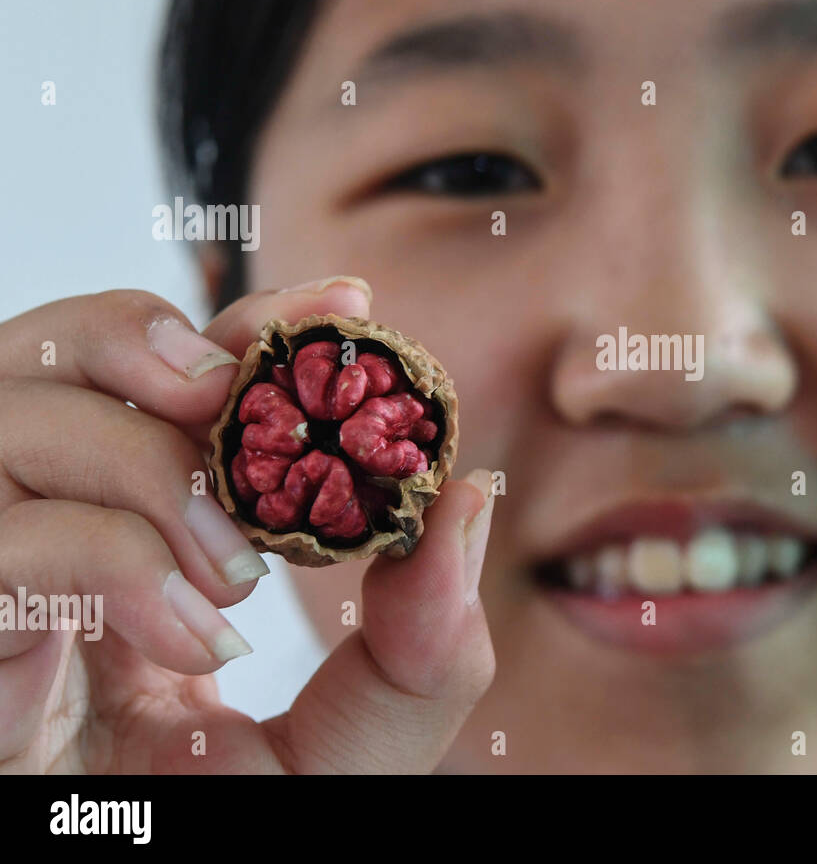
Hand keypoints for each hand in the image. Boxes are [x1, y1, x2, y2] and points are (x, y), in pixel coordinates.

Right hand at [0, 279, 494, 771]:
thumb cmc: (228, 826)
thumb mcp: (357, 742)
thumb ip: (426, 643)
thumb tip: (471, 501)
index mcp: (143, 534)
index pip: (175, 374)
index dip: (255, 321)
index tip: (354, 304)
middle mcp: (48, 534)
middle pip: (56, 353)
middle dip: (155, 344)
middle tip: (241, 402)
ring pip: (8, 417)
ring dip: (141, 459)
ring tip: (237, 567)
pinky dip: (107, 559)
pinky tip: (195, 634)